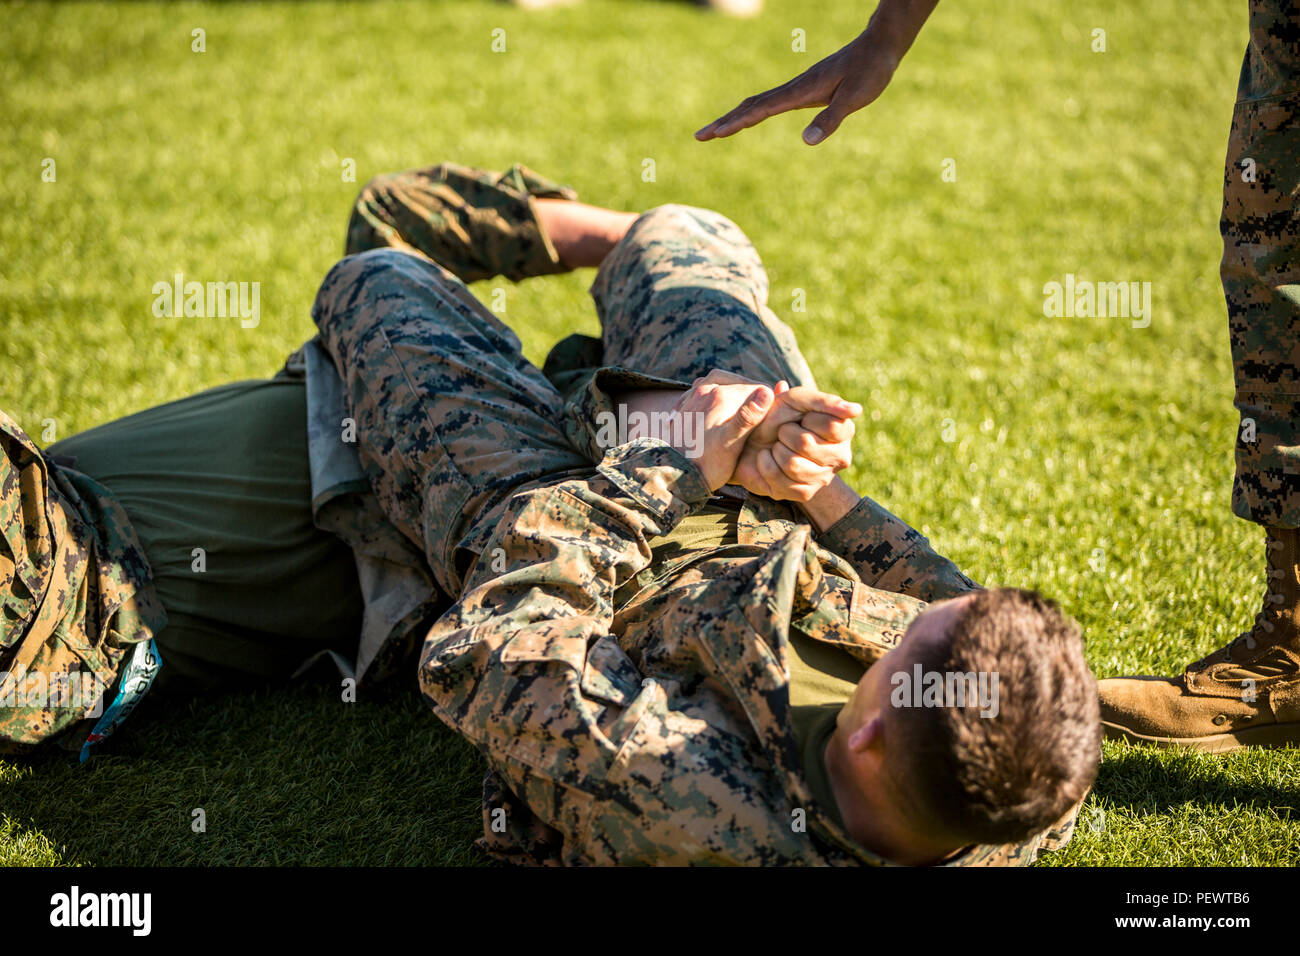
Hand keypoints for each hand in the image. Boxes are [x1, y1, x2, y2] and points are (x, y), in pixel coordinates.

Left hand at [668, 370, 774, 490]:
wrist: (671, 475)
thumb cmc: (706, 464)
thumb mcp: (732, 444)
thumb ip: (749, 417)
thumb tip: (767, 391)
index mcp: (722, 397)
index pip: (756, 388)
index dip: (770, 399)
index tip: (777, 414)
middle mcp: (706, 391)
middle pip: (736, 383)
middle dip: (751, 392)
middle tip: (763, 406)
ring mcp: (692, 398)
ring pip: (717, 383)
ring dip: (731, 390)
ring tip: (741, 403)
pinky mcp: (683, 407)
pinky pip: (700, 391)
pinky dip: (712, 395)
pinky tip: (715, 407)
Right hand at [693, 0, 937, 145]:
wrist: (880, 45)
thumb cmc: (871, 70)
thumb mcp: (855, 98)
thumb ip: (831, 119)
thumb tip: (806, 142)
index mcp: (801, 91)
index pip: (760, 110)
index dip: (735, 123)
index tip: (713, 134)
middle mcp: (794, 88)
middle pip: (751, 106)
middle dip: (724, 121)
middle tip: (699, 136)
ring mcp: (798, 87)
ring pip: (758, 103)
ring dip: (735, 116)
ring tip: (716, 131)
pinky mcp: (805, 89)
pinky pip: (770, 102)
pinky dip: (753, 112)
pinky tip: (750, 118)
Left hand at [733, 380, 859, 501]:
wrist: (753, 438)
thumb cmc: (780, 415)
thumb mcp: (798, 399)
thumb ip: (825, 401)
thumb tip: (857, 410)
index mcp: (845, 431)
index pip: (832, 426)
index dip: (808, 418)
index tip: (803, 417)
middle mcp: (840, 457)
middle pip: (806, 444)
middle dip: (786, 432)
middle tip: (786, 432)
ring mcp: (823, 478)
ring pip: (792, 463)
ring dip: (775, 449)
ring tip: (778, 446)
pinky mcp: (804, 494)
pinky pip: (778, 479)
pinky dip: (765, 464)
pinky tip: (769, 459)